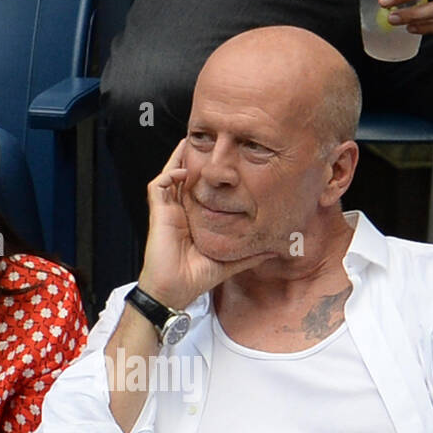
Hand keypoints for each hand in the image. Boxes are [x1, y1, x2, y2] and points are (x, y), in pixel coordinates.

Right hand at [137, 138, 277, 309]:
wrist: (174, 290)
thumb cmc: (195, 278)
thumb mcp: (229, 262)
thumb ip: (249, 255)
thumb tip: (274, 250)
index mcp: (195, 220)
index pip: (202, 191)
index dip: (211, 177)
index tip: (226, 165)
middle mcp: (181, 212)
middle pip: (186, 178)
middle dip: (195, 160)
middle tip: (209, 143)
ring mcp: (168, 211)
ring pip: (171, 176)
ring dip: (180, 159)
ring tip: (192, 142)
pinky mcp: (158, 213)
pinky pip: (158, 186)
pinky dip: (169, 174)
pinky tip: (183, 170)